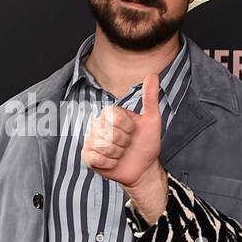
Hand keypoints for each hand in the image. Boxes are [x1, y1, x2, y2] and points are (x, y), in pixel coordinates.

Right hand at [81, 73, 168, 219]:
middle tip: (127, 144)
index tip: (133, 132)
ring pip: (103, 147)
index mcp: (110, 114)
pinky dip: (109, 163)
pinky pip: (96, 159)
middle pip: (109, 133)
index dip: (128, 128)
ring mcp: (91, 140)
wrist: (144, 167)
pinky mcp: (88, 156)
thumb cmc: (146, 143)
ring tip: (121, 153)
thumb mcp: (152, 120)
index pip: (115, 118)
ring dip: (118, 154)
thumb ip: (150, 98)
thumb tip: (153, 74)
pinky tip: (113, 162)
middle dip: (124, 143)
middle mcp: (97, 124)